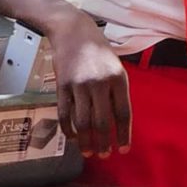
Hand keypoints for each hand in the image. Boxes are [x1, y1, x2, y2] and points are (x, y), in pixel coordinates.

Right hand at [51, 14, 131, 157]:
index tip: (123, 149)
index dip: (124, 134)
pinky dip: (69, 129)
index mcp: (118, 79)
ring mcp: (79, 85)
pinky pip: (65, 114)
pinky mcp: (62, 86)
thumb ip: (117, 93)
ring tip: (88, 152)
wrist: (73, 31)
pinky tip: (74, 137)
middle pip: (102, 122)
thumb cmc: (98, 51)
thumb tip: (117, 122)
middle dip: (103, 143)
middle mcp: (99, 83)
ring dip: (86, 141)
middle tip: (104, 155)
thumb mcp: (116, 67)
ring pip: (83, 122)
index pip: (123, 113)